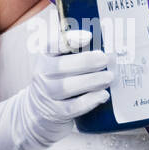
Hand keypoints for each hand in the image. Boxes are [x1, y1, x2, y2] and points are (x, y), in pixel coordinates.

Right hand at [12, 28, 112, 149]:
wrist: (40, 110)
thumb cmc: (57, 81)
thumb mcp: (59, 63)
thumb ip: (76, 52)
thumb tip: (105, 45)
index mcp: (44, 57)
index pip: (52, 45)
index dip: (70, 40)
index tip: (89, 36)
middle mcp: (41, 75)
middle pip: (60, 66)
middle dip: (86, 61)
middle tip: (105, 59)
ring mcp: (46, 95)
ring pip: (66, 87)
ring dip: (91, 81)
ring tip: (108, 77)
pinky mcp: (56, 112)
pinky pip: (73, 107)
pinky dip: (90, 100)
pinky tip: (103, 95)